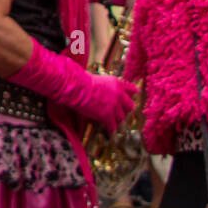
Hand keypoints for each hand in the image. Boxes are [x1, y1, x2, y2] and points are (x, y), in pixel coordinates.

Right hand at [9, 39, 137, 131]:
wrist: (75, 86)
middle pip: (130, 106)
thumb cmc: (79, 78)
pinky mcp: (107, 116)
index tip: (133, 95)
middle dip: (126, 109)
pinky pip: (113, 126)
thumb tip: (96, 80)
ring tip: (113, 122)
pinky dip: (110, 129)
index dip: (132, 93)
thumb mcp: (93, 76)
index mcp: (116, 82)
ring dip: (117, 119)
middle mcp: (119, 94)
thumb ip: (101, 81)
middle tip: (121, 112)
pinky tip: (108, 131)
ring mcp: (114, 106)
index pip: (131, 88)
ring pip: (122, 117)